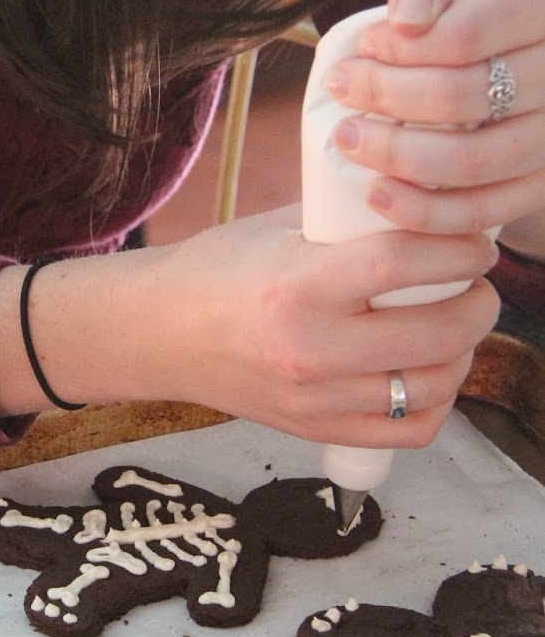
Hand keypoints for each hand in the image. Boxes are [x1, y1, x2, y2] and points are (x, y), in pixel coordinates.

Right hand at [146, 207, 499, 448]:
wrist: (157, 334)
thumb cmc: (216, 272)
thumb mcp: (278, 229)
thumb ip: (349, 222)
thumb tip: (422, 205)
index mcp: (298, 286)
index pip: (406, 265)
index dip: (459, 251)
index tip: (475, 244)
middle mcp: (310, 349)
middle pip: (437, 333)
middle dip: (479, 304)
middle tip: (477, 284)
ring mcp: (315, 398)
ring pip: (432, 386)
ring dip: (463, 354)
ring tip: (456, 326)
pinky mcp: (316, 429)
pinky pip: (408, 431)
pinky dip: (436, 403)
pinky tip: (429, 373)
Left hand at [322, 0, 544, 241]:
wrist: (508, 62)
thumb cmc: (472, 9)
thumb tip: (407, 20)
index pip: (471, 34)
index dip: (406, 45)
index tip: (364, 46)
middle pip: (467, 97)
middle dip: (388, 95)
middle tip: (341, 89)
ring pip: (474, 160)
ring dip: (397, 155)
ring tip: (348, 138)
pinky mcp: (540, 185)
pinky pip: (484, 211)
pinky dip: (425, 211)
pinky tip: (378, 195)